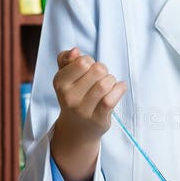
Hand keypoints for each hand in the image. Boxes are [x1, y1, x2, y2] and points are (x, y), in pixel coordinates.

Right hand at [51, 48, 126, 180]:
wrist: (78, 129)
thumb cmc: (75, 96)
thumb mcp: (66, 77)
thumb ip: (66, 59)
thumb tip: (75, 51)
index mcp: (60, 83)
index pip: (82, 61)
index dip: (90, 61)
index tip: (88, 69)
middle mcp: (68, 97)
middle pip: (97, 70)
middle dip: (103, 70)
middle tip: (101, 77)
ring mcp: (83, 109)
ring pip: (105, 83)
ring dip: (112, 80)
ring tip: (109, 84)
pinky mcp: (97, 119)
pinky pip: (111, 99)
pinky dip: (119, 90)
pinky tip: (119, 88)